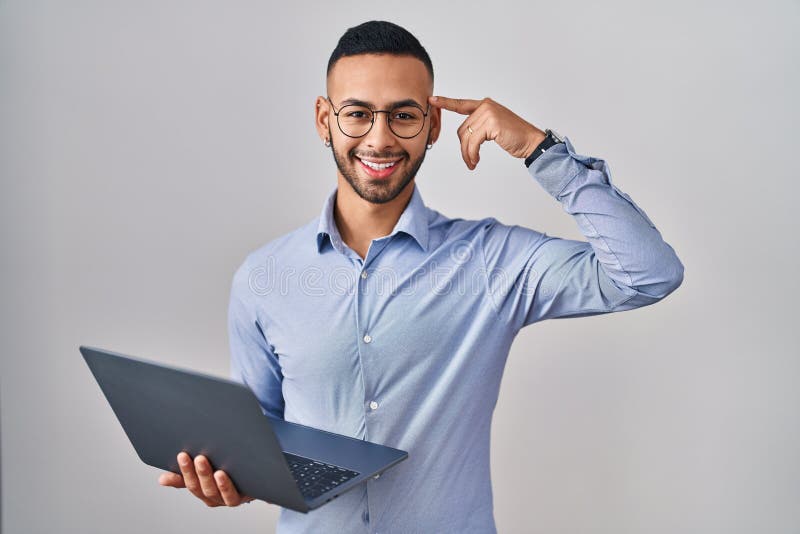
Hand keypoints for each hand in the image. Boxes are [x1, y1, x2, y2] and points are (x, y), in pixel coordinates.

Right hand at [158, 451, 256, 506]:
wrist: (257, 478)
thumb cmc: (228, 471)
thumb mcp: (206, 470)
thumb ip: (186, 474)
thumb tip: (161, 479)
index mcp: (201, 489)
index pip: (188, 481)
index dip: (182, 471)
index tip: (181, 454)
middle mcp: (212, 496)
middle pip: (200, 487)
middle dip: (196, 472)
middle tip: (196, 456)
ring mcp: (226, 498)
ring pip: (214, 492)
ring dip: (210, 478)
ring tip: (208, 464)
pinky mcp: (242, 498)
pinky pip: (232, 496)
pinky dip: (226, 486)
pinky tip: (222, 474)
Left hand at [428, 96, 546, 169]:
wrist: (530, 140)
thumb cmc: (513, 136)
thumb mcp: (493, 127)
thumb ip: (479, 125)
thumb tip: (464, 136)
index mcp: (485, 105)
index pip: (461, 104)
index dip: (446, 102)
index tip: (432, 99)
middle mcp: (485, 105)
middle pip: (462, 129)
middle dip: (464, 148)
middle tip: (470, 160)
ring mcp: (489, 113)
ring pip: (466, 137)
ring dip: (468, 154)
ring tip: (473, 163)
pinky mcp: (491, 123)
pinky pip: (473, 142)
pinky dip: (472, 154)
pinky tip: (476, 160)